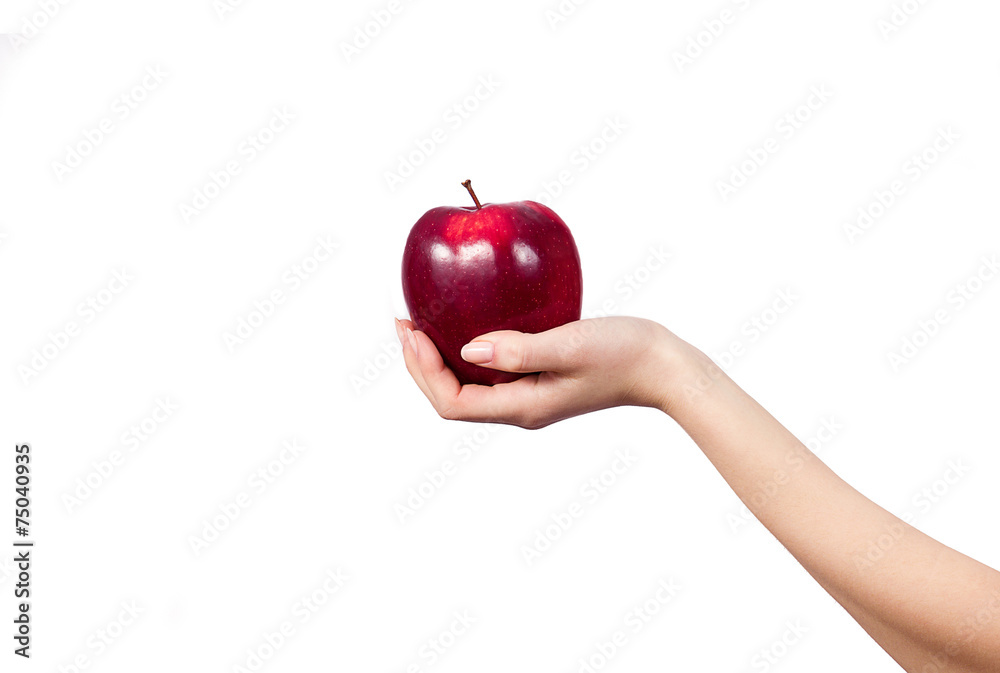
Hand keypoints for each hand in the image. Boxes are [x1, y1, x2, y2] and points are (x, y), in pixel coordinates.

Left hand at [395, 316, 689, 428]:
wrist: (662, 366)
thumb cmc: (623, 354)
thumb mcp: (569, 347)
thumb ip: (518, 350)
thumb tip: (467, 350)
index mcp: (522, 406)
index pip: (452, 402)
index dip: (423, 370)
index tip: (410, 330)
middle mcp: (519, 407)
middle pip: (452, 397)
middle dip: (420, 364)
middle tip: (402, 321)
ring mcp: (529, 395)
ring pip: (467, 384)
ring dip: (439, 356)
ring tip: (422, 322)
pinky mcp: (539, 379)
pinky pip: (489, 370)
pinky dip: (466, 349)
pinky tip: (465, 322)